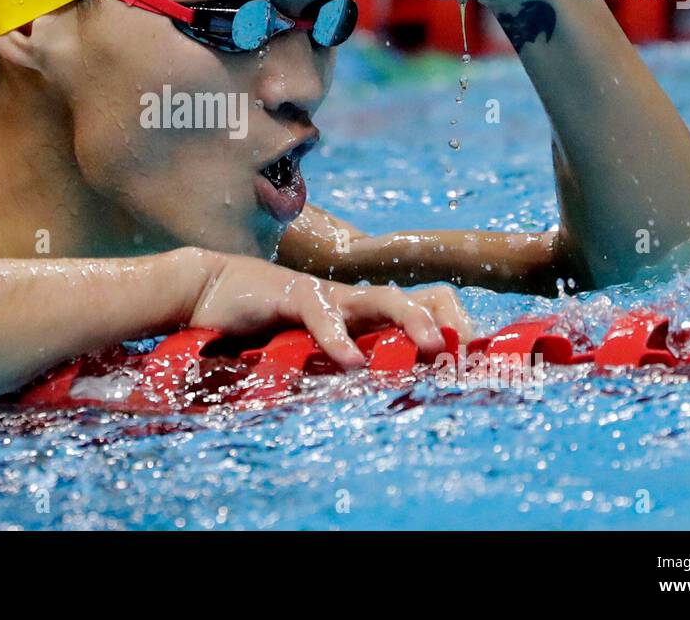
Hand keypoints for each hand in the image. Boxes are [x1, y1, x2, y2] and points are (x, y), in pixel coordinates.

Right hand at [186, 251, 470, 368]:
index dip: (459, 333)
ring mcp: (330, 296)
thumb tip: (374, 397)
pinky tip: (350, 363)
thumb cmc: (262, 326)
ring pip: (386, 298)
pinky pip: (323, 313)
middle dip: (453, 325)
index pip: (430, 312)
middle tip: (466, 358)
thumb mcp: (311, 353)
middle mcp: (358, 304)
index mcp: (368, 317)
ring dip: (413, 322)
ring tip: (428, 350)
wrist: (209, 291)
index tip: (480, 365)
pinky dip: (339, 339)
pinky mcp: (294, 295)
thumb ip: (340, 370)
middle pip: (425, 298)